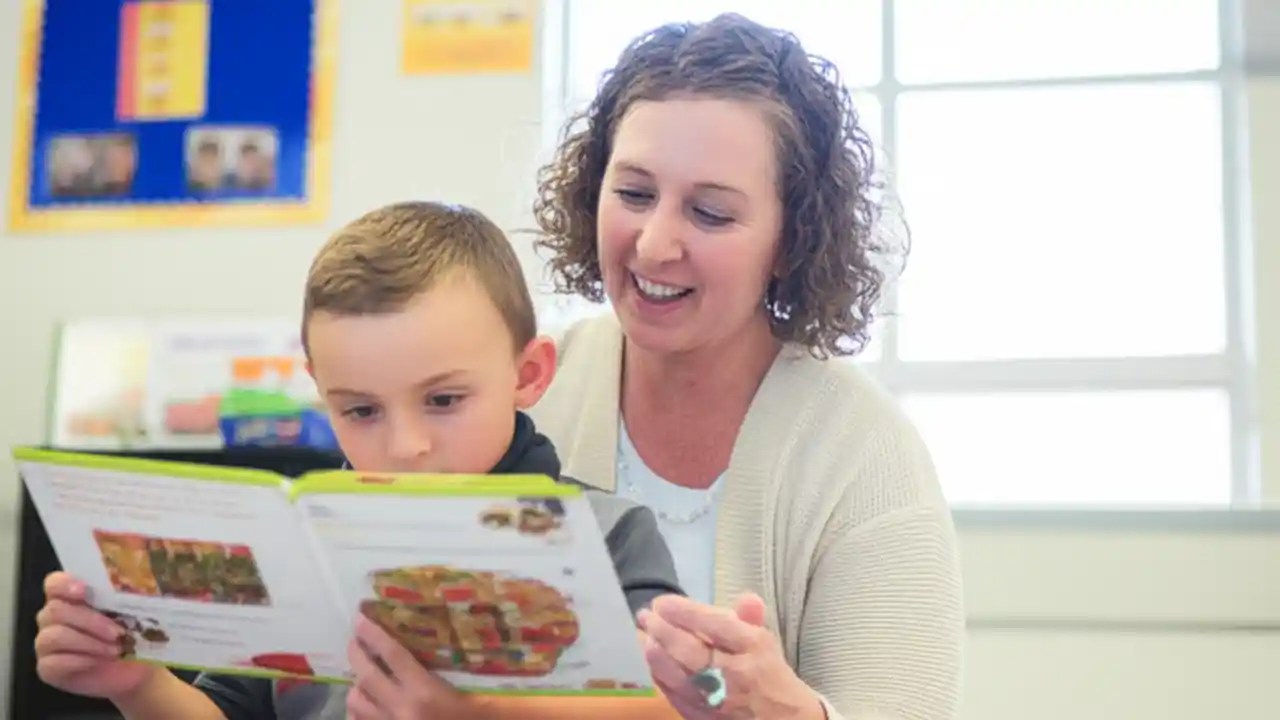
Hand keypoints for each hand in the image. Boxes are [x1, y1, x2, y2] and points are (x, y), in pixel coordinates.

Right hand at [34, 572, 156, 700]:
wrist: (133, 669)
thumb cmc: (132, 634)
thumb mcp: (135, 612)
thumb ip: (128, 596)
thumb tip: (133, 585)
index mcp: (70, 597)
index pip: (54, 584)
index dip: (65, 584)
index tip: (84, 591)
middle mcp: (52, 618)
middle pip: (56, 611)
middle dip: (90, 621)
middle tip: (118, 633)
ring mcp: (46, 644)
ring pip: (54, 636)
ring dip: (89, 643)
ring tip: (115, 650)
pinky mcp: (47, 668)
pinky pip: (54, 662)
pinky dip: (81, 661)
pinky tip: (99, 662)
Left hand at [346, 614, 492, 719]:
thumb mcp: (474, 703)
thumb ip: (452, 683)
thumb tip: (436, 656)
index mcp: (425, 693)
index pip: (392, 655)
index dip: (373, 634)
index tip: (360, 618)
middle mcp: (400, 709)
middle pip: (365, 674)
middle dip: (356, 653)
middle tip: (354, 639)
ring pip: (355, 701)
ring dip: (356, 686)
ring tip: (363, 676)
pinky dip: (359, 712)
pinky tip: (367, 708)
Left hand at [637, 594, 823, 719]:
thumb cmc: (771, 676)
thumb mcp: (766, 642)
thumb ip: (750, 618)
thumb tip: (747, 597)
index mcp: (753, 648)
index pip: (716, 625)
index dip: (685, 612)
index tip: (662, 602)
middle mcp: (736, 673)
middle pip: (693, 651)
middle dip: (663, 631)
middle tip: (645, 616)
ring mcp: (720, 700)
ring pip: (681, 677)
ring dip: (657, 656)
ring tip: (643, 637)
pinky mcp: (706, 718)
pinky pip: (679, 699)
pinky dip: (663, 680)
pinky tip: (652, 664)